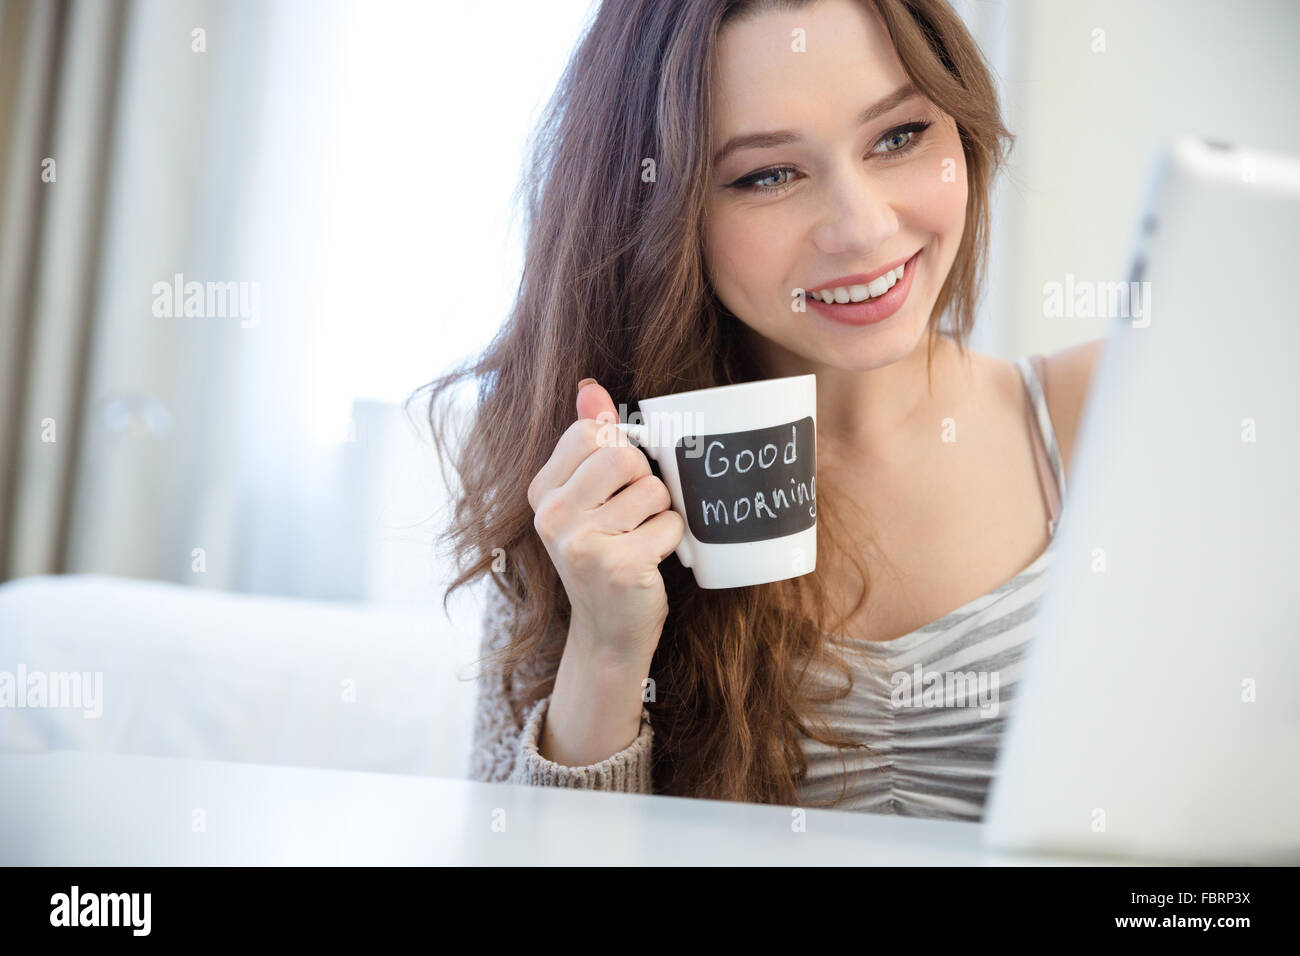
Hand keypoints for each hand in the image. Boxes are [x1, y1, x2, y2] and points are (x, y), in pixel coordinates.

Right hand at [527, 379, 684, 664]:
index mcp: (542, 492)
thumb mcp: (587, 498)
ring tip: (641, 538)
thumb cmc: (604, 556)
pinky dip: (672, 538)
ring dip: (661, 512)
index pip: (592, 431)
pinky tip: (650, 559)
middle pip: (624, 455)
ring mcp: (582, 542)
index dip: (619, 450)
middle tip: (633, 515)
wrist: (608, 633)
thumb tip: (590, 387)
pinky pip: (671, 523)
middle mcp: (553, 515)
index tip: (615, 485)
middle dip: (644, 481)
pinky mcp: (618, 565)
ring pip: (654, 489)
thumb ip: (589, 439)